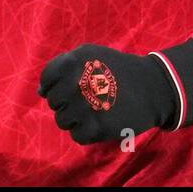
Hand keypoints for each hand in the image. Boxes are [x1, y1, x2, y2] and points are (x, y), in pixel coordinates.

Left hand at [38, 44, 176, 144]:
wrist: (152, 87)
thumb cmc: (117, 68)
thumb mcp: (90, 55)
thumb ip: (62, 67)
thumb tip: (40, 91)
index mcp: (71, 62)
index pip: (46, 80)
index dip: (55, 85)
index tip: (71, 87)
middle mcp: (74, 84)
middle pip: (53, 102)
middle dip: (66, 102)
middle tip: (88, 98)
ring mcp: (84, 107)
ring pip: (62, 121)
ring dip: (76, 118)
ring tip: (95, 108)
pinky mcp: (96, 128)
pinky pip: (76, 136)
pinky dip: (87, 132)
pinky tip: (101, 120)